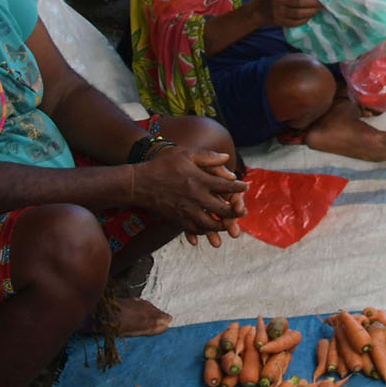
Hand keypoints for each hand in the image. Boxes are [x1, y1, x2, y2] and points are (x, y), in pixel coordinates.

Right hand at [132, 146, 246, 234]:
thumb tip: (226, 158)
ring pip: (209, 224)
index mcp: (200, 181)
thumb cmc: (162, 166)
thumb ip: (207, 156)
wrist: (138, 183)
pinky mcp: (176, 218)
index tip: (246, 187)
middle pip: (222, 210)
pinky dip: (203, 231)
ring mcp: (185, 211)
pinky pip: (193, 229)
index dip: (239, 188)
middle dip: (235, 213)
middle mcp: (195, 198)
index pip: (226, 187)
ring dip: (221, 226)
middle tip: (243, 212)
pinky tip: (207, 230)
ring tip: (228, 226)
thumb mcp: (186, 154)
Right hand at [257, 0, 322, 30]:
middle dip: (314, 2)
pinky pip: (295, 22)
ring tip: (318, 9)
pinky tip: (310, 16)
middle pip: (299, 2)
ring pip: (299, 13)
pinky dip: (305, 20)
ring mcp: (279, 12)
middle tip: (323, 2)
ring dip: (311, 12)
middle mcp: (279, 0)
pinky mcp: (280, 22)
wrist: (259, 11)